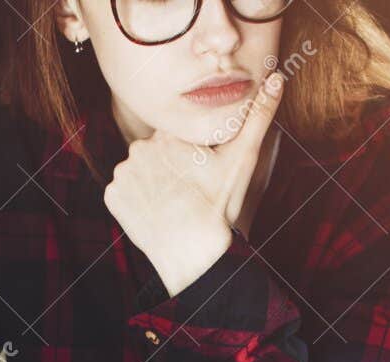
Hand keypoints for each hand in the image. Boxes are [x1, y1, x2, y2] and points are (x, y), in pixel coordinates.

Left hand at [102, 71, 283, 296]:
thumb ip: (258, 116)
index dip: (191, 158)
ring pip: (140, 172)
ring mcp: (122, 173)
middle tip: (189, 192)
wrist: (193, 255)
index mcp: (168, 133)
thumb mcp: (243, 158)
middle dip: (171, 169)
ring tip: (173, 202)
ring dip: (153, 184)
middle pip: (156, 155)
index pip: (177, 139)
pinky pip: (125, 192)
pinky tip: (155, 212)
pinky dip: (137, 201)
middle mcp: (138, 147)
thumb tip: (277, 77)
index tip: (200, 176)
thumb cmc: (219, 206)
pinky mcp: (112, 197)